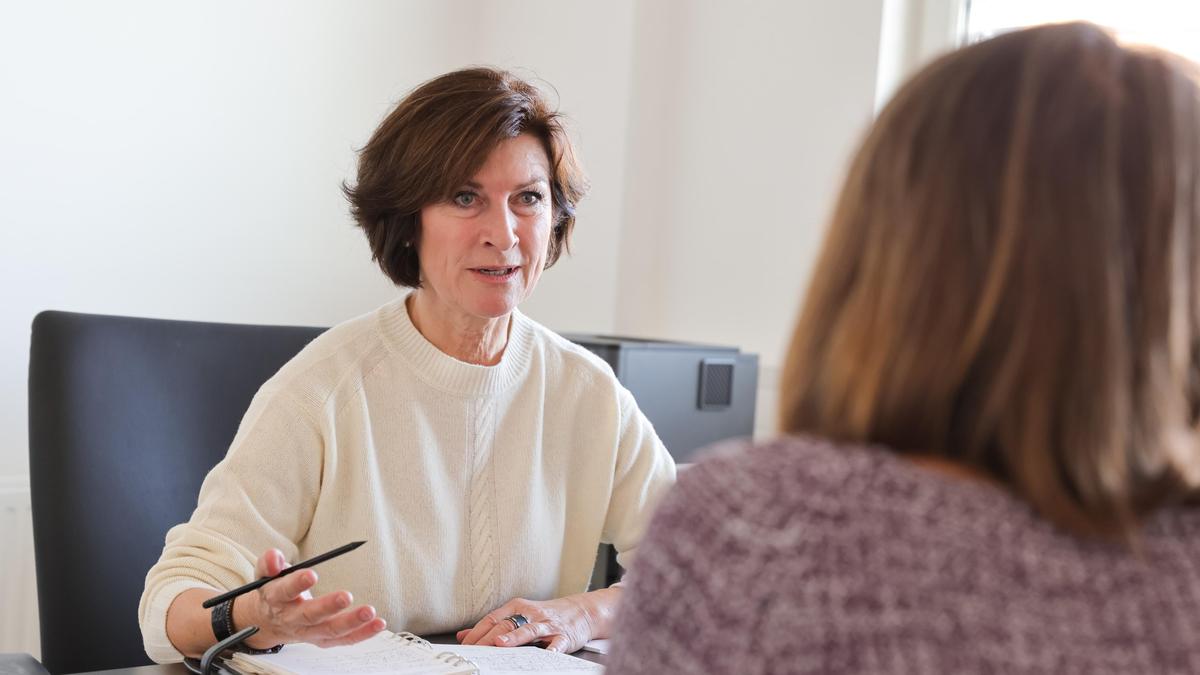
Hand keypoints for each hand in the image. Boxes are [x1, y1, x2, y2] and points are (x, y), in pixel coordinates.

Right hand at [232, 548, 386, 648]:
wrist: (267, 622)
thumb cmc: (274, 591)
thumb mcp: (265, 575)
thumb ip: (269, 564)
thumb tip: (274, 557)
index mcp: (276, 599)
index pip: (285, 592)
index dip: (297, 583)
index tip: (311, 574)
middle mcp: (292, 619)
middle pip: (310, 615)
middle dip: (328, 606)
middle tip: (345, 596)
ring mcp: (308, 632)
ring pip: (330, 630)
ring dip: (351, 622)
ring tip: (369, 611)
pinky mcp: (323, 639)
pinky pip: (344, 640)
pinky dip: (362, 634)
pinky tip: (378, 623)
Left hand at [455, 588, 619, 653]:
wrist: (581, 611)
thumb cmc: (546, 615)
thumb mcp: (519, 615)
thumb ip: (493, 625)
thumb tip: (464, 635)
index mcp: (517, 607)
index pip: (492, 619)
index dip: (477, 632)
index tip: (464, 646)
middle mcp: (530, 614)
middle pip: (506, 625)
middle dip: (488, 638)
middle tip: (475, 650)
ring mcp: (547, 624)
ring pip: (528, 630)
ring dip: (514, 637)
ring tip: (500, 644)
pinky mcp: (563, 635)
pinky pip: (556, 643)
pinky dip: (550, 649)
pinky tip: (544, 654)